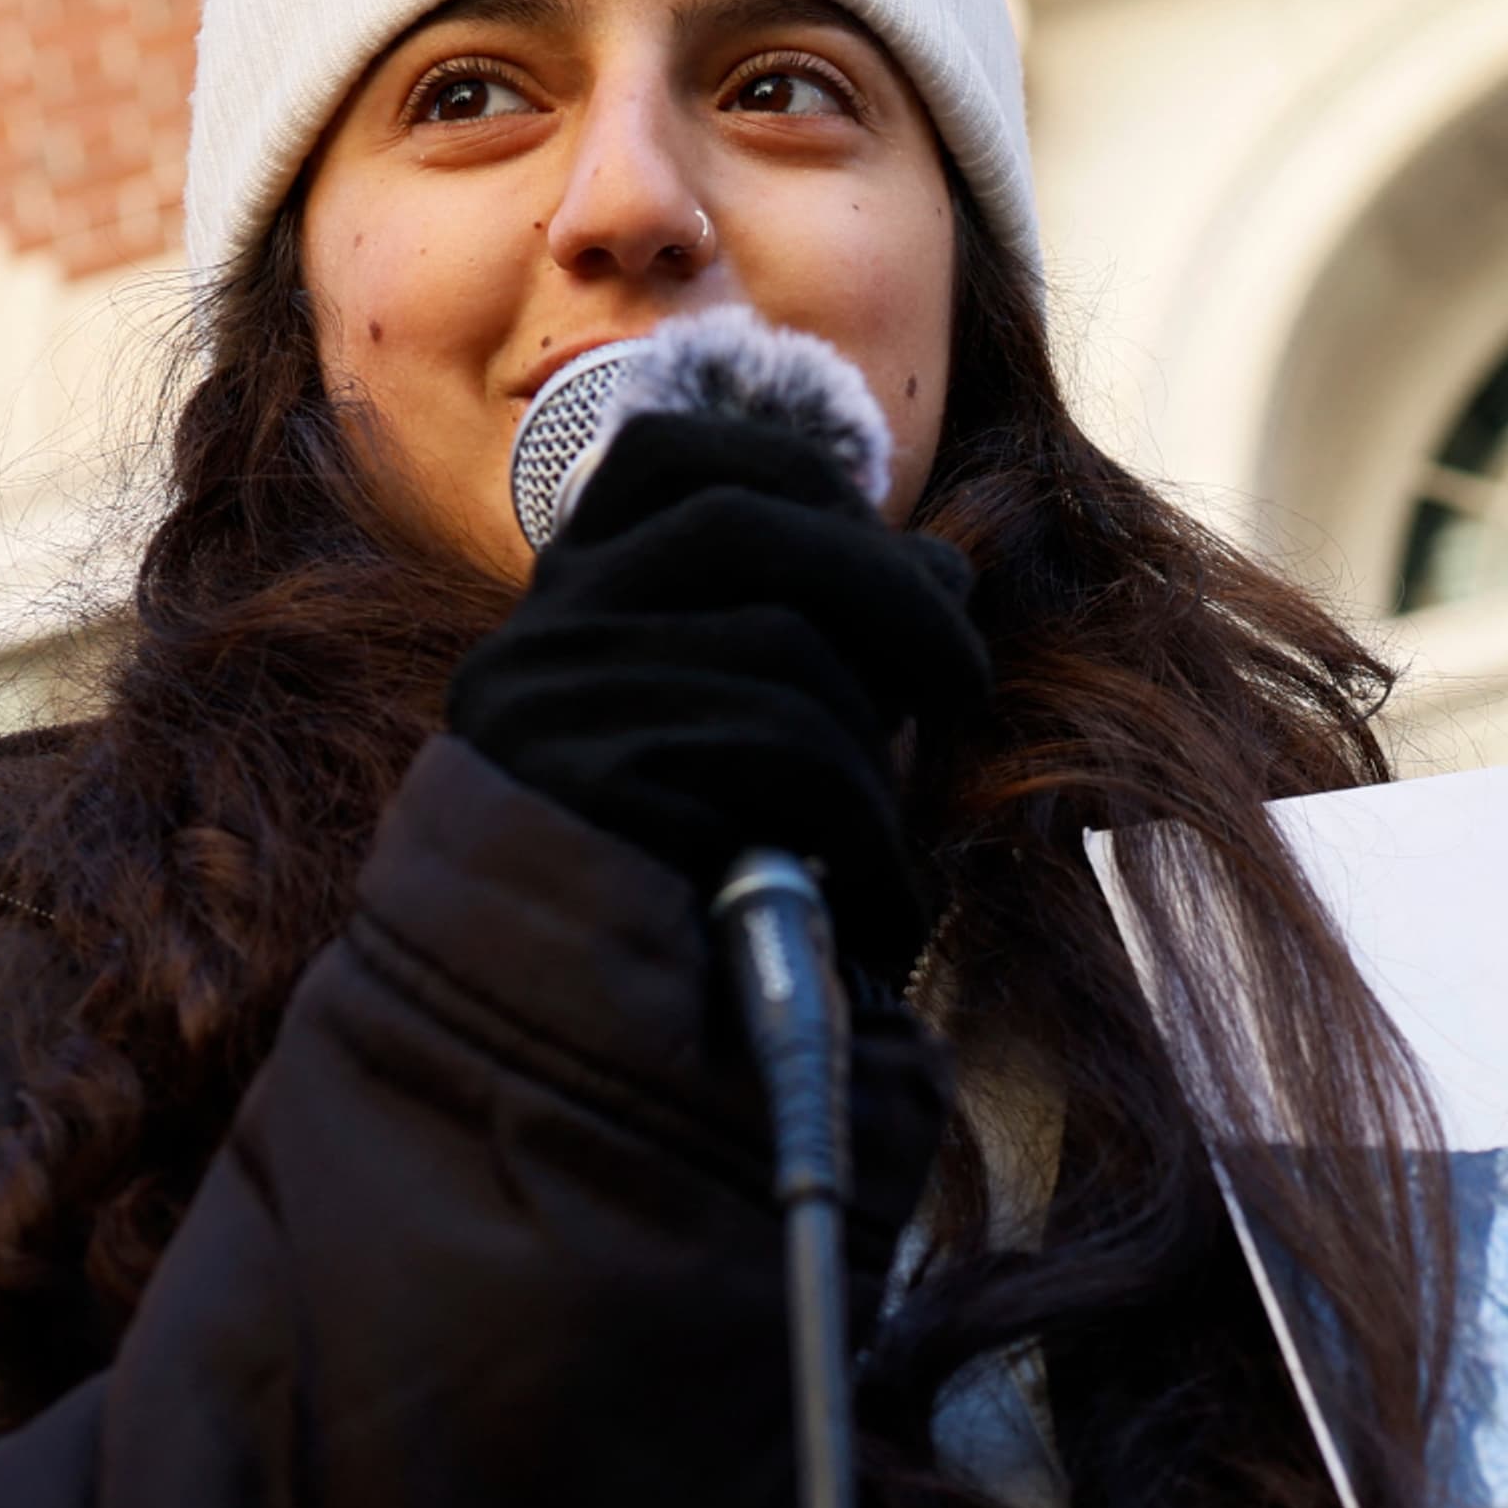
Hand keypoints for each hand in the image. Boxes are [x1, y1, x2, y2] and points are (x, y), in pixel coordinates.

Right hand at [447, 411, 995, 981]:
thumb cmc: (687, 892)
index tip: (879, 537)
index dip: (793, 472)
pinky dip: (872, 835)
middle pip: (746, 525)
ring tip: (894, 851)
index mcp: (568, 605)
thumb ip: (821, 645)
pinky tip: (885, 907)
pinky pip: (785, 757)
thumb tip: (941, 561)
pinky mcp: (587, 787)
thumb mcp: (750, 746)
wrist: (566, 1052)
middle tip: (965, 690)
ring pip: (783, 647)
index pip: (664, 455)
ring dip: (880, 756)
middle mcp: (542, 635)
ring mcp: (553, 704)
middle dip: (893, 592)